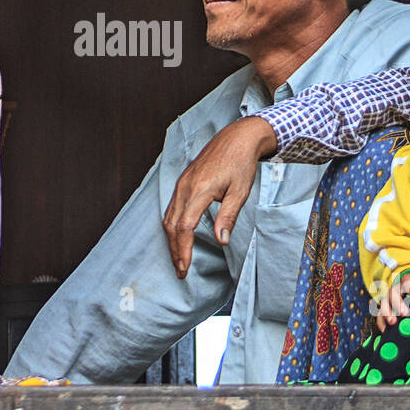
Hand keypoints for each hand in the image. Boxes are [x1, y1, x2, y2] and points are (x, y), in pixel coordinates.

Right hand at [163, 116, 276, 276]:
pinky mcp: (182, 182)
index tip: (185, 267)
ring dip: (171, 240)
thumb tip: (221, 241)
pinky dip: (172, 226)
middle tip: (180, 271)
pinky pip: (171, 208)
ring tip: (178, 259)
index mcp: (199, 190)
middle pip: (172, 225)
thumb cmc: (240, 164)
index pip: (185, 227)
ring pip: (168, 217)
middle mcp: (185, 187)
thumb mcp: (240, 192)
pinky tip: (177, 236)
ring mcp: (181, 184)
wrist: (236, 138)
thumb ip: (228, 217)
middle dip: (174, 250)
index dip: (183, 249)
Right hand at [374, 275, 409, 331]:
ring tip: (393, 322)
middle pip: (393, 292)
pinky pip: (379, 314)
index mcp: (409, 280)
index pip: (408, 282)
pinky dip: (380, 322)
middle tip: (405, 313)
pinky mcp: (386, 308)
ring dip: (387, 312)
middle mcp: (397, 288)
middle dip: (398, 303)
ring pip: (384, 303)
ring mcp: (390, 298)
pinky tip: (385, 331)